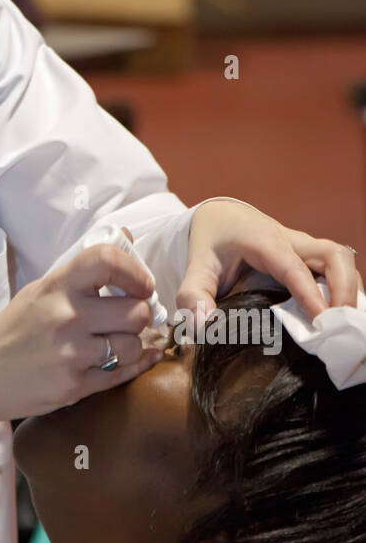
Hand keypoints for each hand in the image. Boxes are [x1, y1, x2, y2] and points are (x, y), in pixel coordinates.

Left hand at [177, 200, 362, 324]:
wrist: (220, 216)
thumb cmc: (210, 242)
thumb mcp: (196, 267)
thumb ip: (193, 296)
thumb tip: (200, 327)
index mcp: (264, 242)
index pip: (294, 267)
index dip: (311, 293)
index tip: (322, 321)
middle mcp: (291, 240)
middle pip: (333, 255)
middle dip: (343, 288)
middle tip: (339, 324)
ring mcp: (304, 246)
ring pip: (340, 258)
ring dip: (348, 288)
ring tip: (345, 322)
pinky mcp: (310, 255)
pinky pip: (337, 266)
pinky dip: (344, 287)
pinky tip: (340, 313)